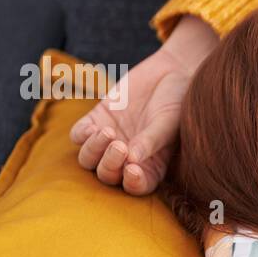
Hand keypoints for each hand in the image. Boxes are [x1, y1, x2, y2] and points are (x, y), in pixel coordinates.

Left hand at [69, 14, 218, 194]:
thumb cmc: (180, 100)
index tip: (133, 169)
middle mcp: (128, 157)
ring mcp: (111, 139)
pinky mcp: (97, 119)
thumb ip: (151, 140)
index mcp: (151, 165)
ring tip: (108, 132)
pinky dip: (82, 135)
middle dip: (110, 165)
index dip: (132, 184)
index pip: (138, 186)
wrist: (172, 70)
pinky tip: (94, 126)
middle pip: (108, 175)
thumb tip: (134, 161)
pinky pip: (78, 135)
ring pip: (88, 160)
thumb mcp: (169, 121)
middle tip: (120, 145)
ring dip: (94, 151)